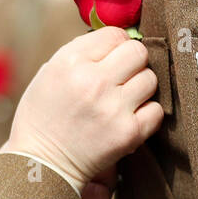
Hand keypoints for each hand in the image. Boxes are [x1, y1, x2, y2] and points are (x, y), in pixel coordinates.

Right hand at [0, 27, 161, 191]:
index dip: (115, 46)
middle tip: (121, 78)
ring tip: (122, 100)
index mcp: (70, 61)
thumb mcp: (49, 73)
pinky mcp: (128, 132)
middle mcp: (93, 80)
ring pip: (150, 79)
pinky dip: (146, 114)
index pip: (115, 34)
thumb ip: (81, 53)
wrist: (42, 164)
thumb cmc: (43, 117)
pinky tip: (127, 118)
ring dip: (140, 88)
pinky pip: (156, 110)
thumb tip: (118, 39)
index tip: (110, 59)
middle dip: (132, 63)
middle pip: (138, 52)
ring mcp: (113, 107)